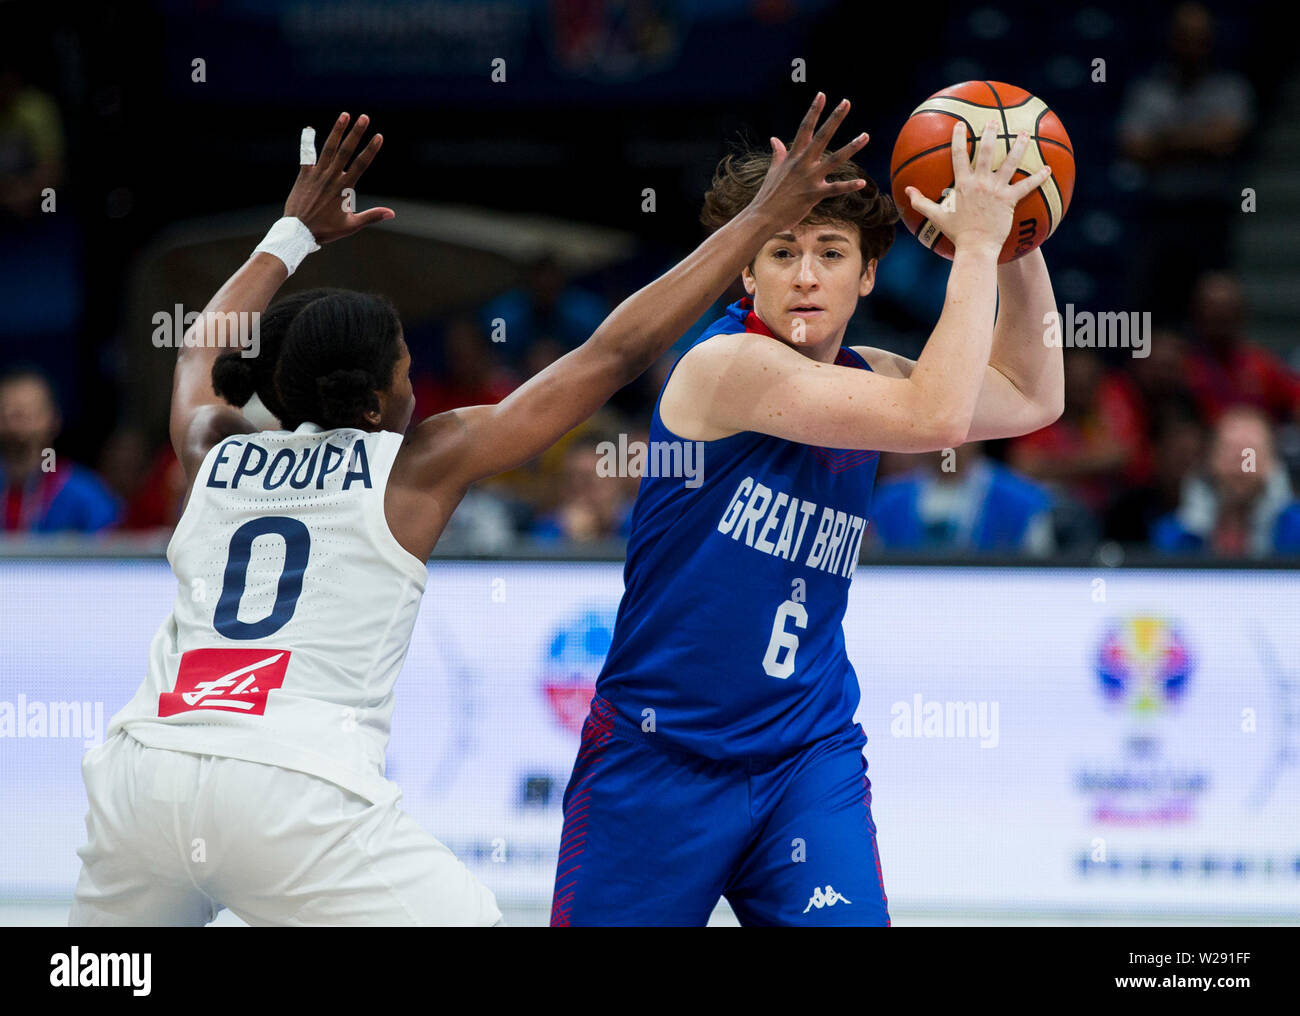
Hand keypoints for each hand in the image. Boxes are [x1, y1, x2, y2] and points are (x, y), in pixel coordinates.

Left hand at [284, 112, 393, 243]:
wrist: (299, 231)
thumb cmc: (326, 229)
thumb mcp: (352, 225)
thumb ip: (371, 216)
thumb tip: (391, 213)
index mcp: (344, 187)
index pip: (361, 164)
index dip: (371, 149)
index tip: (378, 136)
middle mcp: (331, 177)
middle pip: (346, 150)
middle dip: (356, 133)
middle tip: (364, 117)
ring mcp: (317, 174)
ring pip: (328, 148)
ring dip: (337, 131)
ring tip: (345, 115)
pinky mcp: (304, 175)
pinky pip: (307, 155)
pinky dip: (308, 142)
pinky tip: (310, 128)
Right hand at [748, 92, 869, 228]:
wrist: (762, 216)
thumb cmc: (768, 195)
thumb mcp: (773, 170)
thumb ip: (778, 153)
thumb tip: (774, 139)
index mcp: (793, 156)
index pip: (804, 128)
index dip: (814, 111)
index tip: (822, 95)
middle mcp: (802, 163)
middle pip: (821, 136)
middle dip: (834, 119)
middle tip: (846, 102)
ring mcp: (809, 178)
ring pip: (834, 159)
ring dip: (851, 147)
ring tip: (865, 135)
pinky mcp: (813, 195)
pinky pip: (835, 189)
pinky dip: (848, 186)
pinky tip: (862, 182)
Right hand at [905, 121, 1050, 255]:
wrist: (976, 247)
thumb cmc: (956, 233)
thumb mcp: (935, 216)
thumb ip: (920, 202)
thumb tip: (906, 191)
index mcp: (963, 184)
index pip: (959, 155)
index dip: (959, 138)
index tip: (961, 125)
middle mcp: (980, 182)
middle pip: (986, 151)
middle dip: (990, 133)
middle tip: (994, 120)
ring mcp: (996, 190)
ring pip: (1010, 162)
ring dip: (1019, 146)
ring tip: (1024, 133)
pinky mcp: (1010, 200)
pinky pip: (1027, 186)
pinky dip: (1038, 177)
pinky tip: (1048, 169)